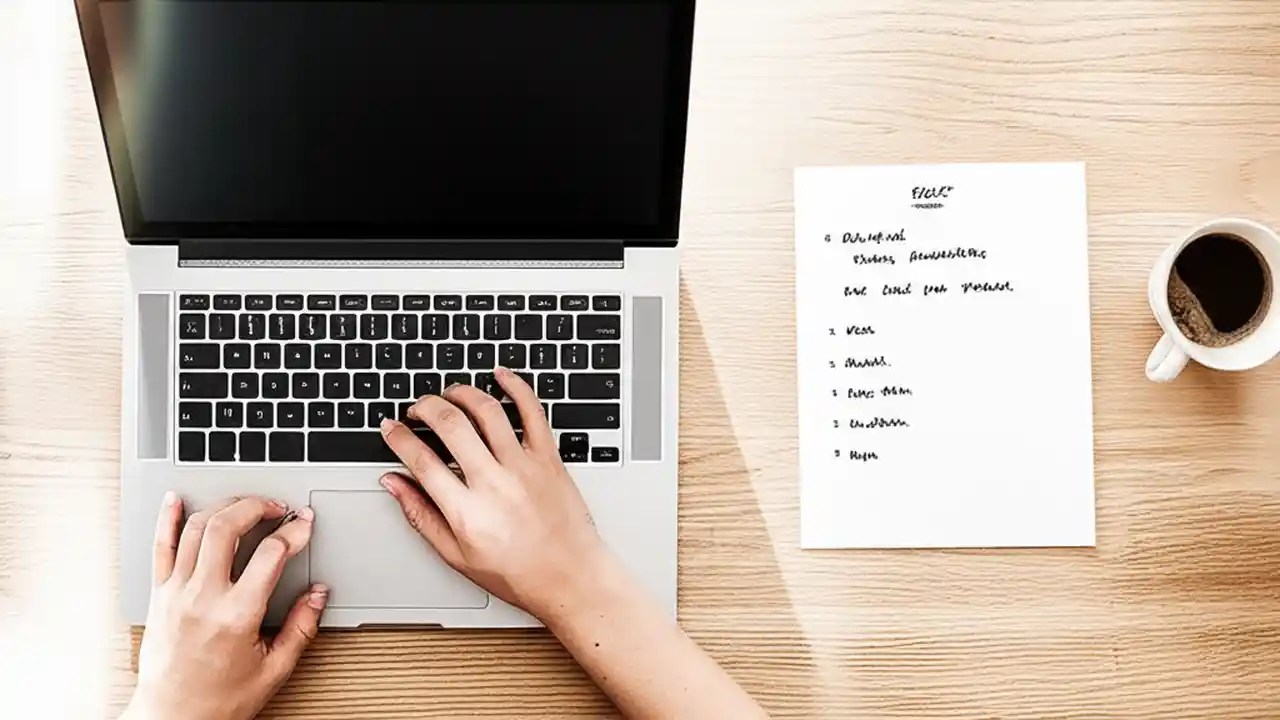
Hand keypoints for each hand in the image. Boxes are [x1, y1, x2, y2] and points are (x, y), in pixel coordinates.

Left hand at [123, 495, 325, 719]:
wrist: (171, 719)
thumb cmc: (218, 701)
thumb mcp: (274, 669)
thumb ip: (301, 627)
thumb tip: (318, 594)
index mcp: (236, 616)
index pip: (270, 553)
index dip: (294, 531)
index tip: (304, 524)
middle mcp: (202, 598)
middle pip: (227, 526)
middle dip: (257, 505)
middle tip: (276, 507)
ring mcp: (175, 593)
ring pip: (195, 529)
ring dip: (223, 506)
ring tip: (244, 504)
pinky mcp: (158, 595)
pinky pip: (159, 546)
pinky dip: (167, 518)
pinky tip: (177, 499)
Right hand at [378, 367, 610, 623]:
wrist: (570, 577)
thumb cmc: (517, 573)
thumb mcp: (456, 555)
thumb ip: (421, 515)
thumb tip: (393, 483)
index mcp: (466, 511)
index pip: (421, 460)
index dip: (398, 438)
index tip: (390, 428)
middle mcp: (494, 483)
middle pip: (450, 425)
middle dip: (424, 407)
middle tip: (416, 408)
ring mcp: (524, 466)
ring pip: (487, 411)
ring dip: (462, 393)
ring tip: (449, 394)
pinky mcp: (549, 458)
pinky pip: (532, 412)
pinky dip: (516, 387)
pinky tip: (501, 375)